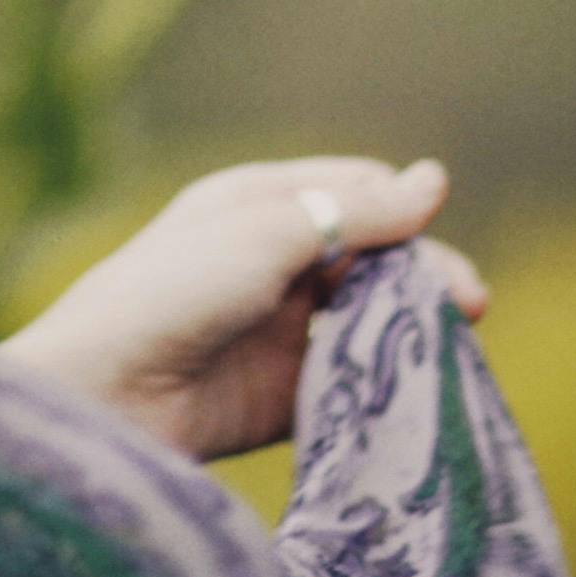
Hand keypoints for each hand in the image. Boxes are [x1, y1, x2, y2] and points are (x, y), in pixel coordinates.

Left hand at [0, 156, 488, 462]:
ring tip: (453, 345)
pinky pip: (351, 383)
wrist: (105, 397)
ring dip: (413, 329)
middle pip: (372, 258)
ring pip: (371, 320)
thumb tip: (436, 179)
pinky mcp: (284, 397)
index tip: (432, 240)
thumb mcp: (266, 235)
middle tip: (470, 304)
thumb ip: (355, 213)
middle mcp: (273, 261)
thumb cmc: (173, 293)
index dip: (401, 212)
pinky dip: (386, 384)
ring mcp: (280, 330)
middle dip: (423, 275)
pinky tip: (420, 390)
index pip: (355, 191)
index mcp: (258, 204)